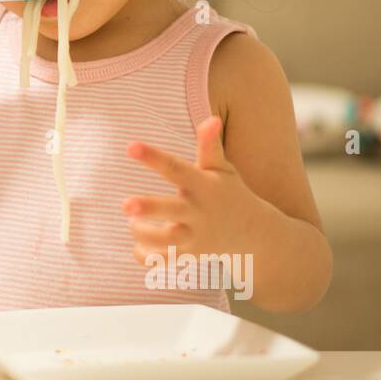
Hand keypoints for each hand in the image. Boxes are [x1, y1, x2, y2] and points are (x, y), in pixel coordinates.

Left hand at [121, 116, 271, 265]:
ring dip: (143, 234)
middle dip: (149, 208)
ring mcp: (195, 236)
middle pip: (172, 210)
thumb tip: (212, 119)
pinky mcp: (190, 255)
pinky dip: (147, 257)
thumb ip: (210, 146)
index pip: (176, 169)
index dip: (154, 158)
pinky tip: (138, 247)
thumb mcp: (222, 169)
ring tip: (133, 224)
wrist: (254, 235)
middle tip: (125, 204)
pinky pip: (164, 261)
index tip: (130, 146)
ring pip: (166, 241)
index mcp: (204, 186)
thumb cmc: (229, 193)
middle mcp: (199, 212)